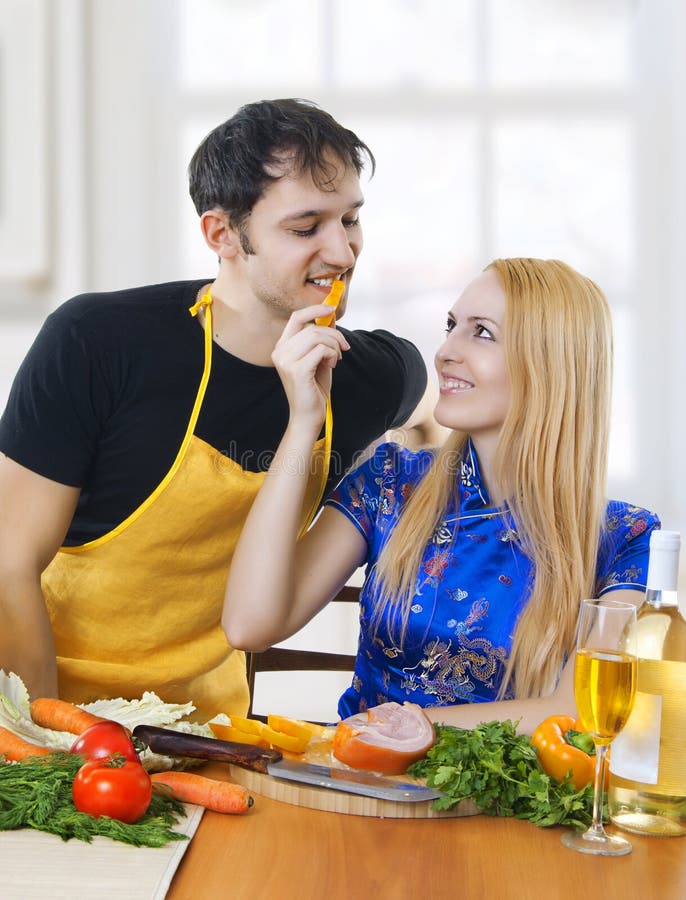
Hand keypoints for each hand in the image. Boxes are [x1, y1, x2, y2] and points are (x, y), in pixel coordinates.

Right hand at [272, 304, 349, 430]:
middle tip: (344, 348)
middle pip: (311, 327)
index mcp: (282, 347)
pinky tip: (332, 365)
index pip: (296, 317)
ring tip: (337, 358)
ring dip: (334, 346)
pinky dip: (332, 355)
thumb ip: (322, 338)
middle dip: (334, 335)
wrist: (308, 415)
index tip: (331, 309)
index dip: (314, 309)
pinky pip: (321, 350)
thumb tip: (330, 317)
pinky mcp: (297, 370)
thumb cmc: (314, 388)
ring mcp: (286, 361)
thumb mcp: (320, 358)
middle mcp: (280, 351)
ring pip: (317, 337)